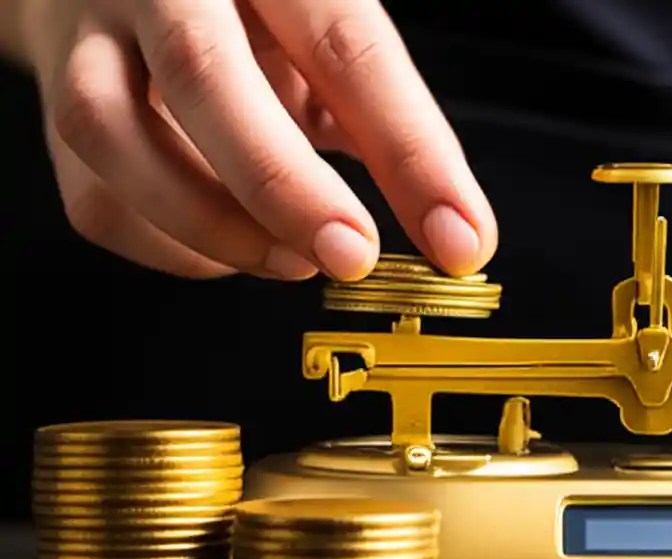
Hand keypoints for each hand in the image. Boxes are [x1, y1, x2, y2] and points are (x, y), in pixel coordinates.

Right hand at [19, 0, 495, 279]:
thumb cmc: (248, 9)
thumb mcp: (322, 29)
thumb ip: (373, 110)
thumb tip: (446, 220)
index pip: (346, 46)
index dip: (411, 151)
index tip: (460, 238)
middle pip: (203, 74)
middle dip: (286, 187)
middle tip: (352, 257)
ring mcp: (84, 37)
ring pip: (115, 136)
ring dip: (217, 226)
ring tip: (292, 259)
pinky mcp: (49, 107)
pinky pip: (96, 197)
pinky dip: (173, 247)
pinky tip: (228, 247)